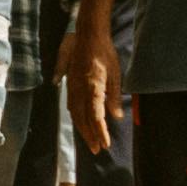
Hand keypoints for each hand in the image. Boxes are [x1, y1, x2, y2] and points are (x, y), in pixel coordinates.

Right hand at [63, 18, 122, 155]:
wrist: (88, 36)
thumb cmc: (105, 53)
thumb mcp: (115, 74)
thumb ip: (114, 96)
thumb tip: (116, 117)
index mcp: (93, 88)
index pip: (96, 116)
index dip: (100, 132)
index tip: (105, 144)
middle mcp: (80, 90)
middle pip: (83, 119)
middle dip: (90, 135)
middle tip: (97, 150)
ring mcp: (73, 87)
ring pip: (75, 113)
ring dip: (82, 128)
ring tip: (89, 140)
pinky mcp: (70, 83)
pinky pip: (71, 104)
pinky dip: (76, 117)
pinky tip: (79, 120)